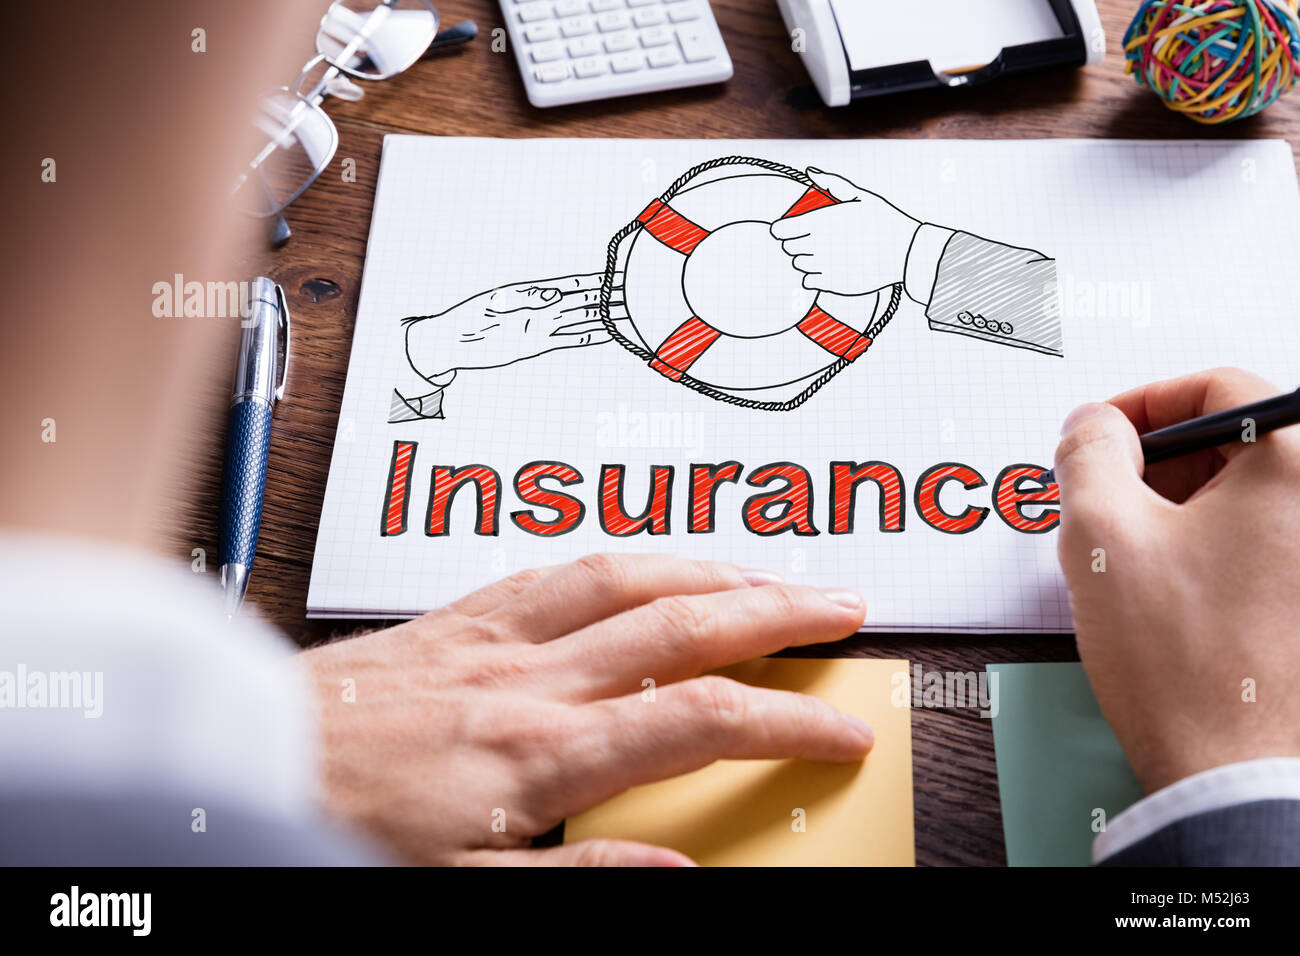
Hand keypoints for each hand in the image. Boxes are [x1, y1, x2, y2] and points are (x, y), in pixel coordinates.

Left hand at [300, 554, 870, 864]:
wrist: (237, 763)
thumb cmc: (338, 828)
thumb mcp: (462, 889)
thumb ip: (579, 872)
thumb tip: (674, 864)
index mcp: (538, 752)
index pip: (697, 718)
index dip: (785, 722)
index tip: (840, 728)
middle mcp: (526, 676)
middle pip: (681, 622)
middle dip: (777, 610)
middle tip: (842, 606)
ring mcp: (492, 632)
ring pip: (627, 575)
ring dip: (710, 567)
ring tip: (768, 571)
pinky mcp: (457, 612)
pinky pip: (557, 565)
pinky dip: (623, 557)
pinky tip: (647, 561)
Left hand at [404, 273, 619, 380]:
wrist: (450, 344)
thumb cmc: (467, 318)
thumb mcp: (495, 303)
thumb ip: (527, 297)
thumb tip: (555, 295)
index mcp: (531, 292)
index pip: (570, 285)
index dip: (593, 281)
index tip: (614, 275)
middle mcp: (540, 309)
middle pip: (581, 302)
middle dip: (606, 297)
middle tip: (632, 294)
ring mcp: (540, 327)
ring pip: (579, 321)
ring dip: (602, 318)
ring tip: (626, 314)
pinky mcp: (536, 345)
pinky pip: (567, 340)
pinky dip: (587, 338)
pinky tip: (604, 335)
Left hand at [770, 167, 919, 295]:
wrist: (906, 252)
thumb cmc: (885, 221)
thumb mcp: (860, 196)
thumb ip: (832, 183)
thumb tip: (810, 171)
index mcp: (820, 221)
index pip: (780, 231)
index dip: (783, 229)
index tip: (791, 228)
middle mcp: (817, 244)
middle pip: (788, 248)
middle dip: (796, 243)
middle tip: (814, 239)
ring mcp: (823, 266)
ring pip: (798, 264)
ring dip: (806, 259)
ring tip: (825, 253)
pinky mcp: (831, 284)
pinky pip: (808, 281)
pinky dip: (814, 277)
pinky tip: (828, 269)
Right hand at [1054, 367, 1299, 794]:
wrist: (1232, 769)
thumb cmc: (1184, 662)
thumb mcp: (1100, 535)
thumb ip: (1086, 453)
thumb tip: (1092, 427)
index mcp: (1295, 466)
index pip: (1218, 385)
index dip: (1142, 403)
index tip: (1102, 435)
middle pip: (1235, 439)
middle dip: (1156, 462)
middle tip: (1104, 500)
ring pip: (1245, 493)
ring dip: (1179, 506)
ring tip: (1130, 557)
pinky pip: (1261, 540)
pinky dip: (1208, 545)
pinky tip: (1168, 589)